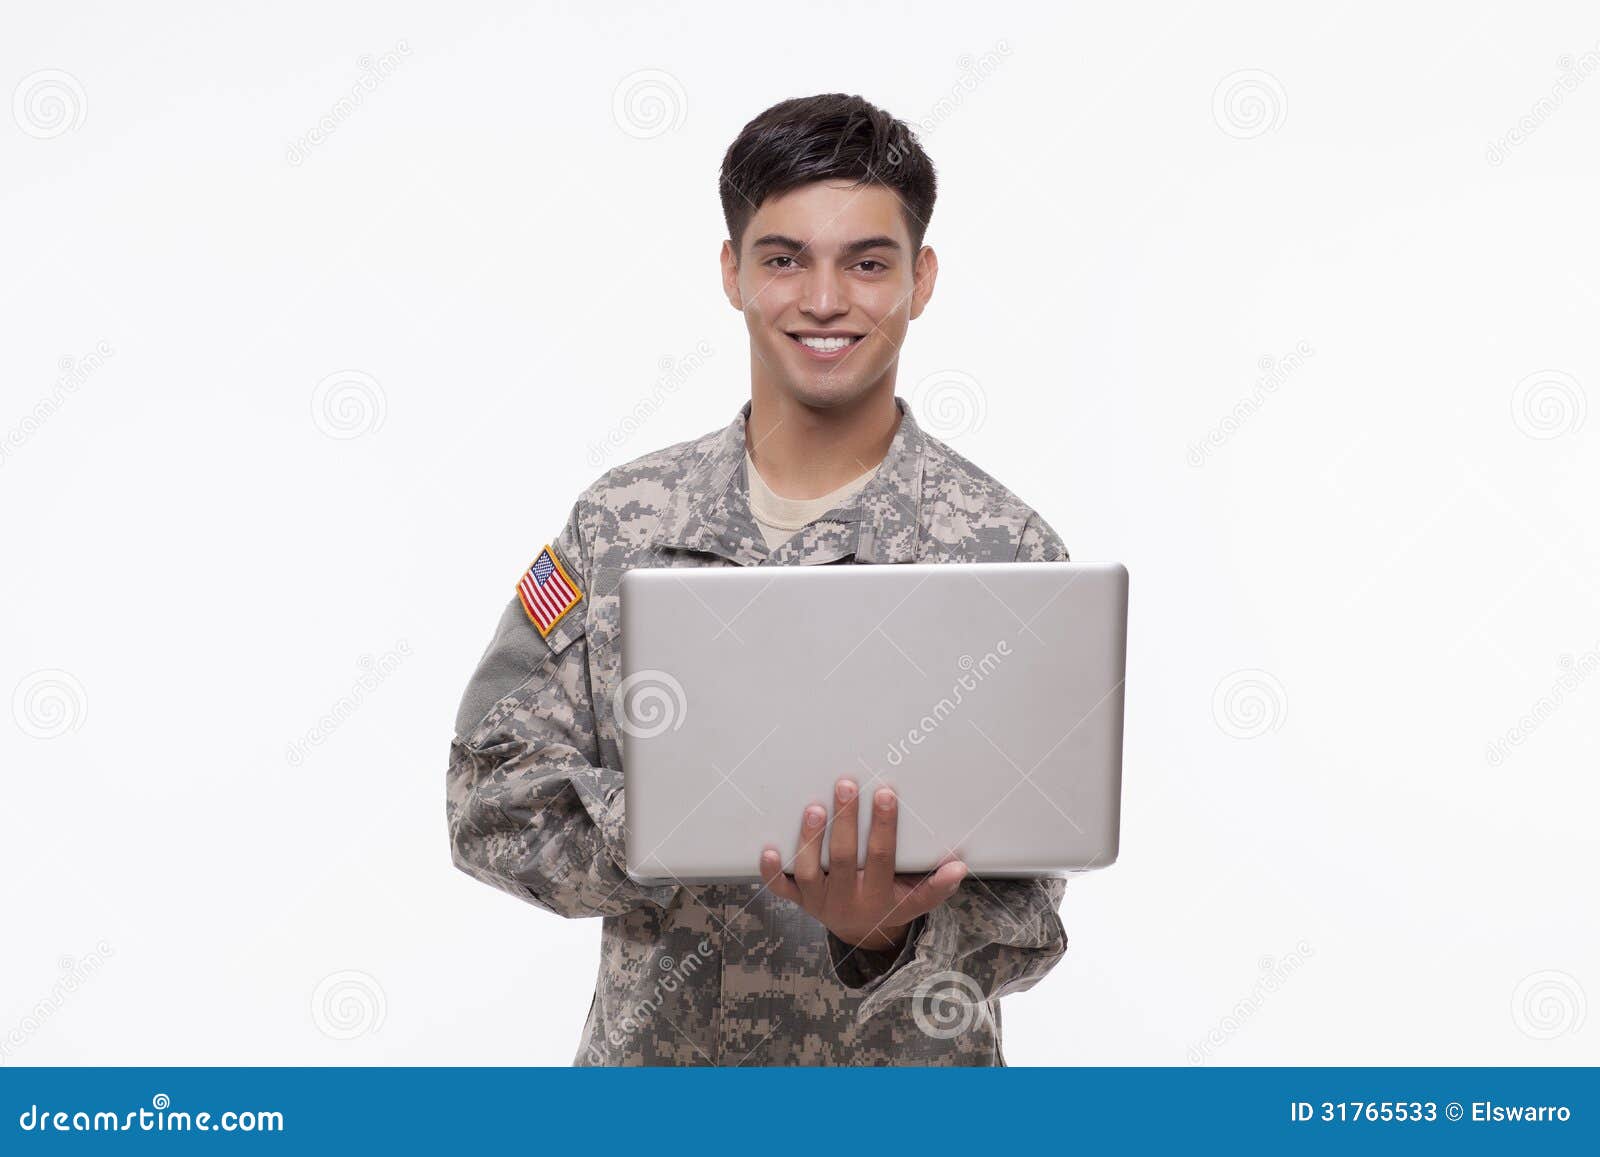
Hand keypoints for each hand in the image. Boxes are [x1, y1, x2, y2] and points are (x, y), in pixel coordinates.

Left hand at [759, 778, 967, 950]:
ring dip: (810, 840)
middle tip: (846, 786)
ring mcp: (818, 901)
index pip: (881, 857)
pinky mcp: (799, 901)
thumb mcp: (917, 901)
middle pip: (842, 859)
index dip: (884, 826)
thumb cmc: (891, 905)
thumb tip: (960, 866)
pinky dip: (770, 871)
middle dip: (844, 821)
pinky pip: (780, 889)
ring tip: (815, 808)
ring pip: (808, 871)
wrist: (861, 934)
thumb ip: (937, 886)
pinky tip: (766, 848)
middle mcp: (845, 900)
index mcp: (877, 897)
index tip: (885, 793)